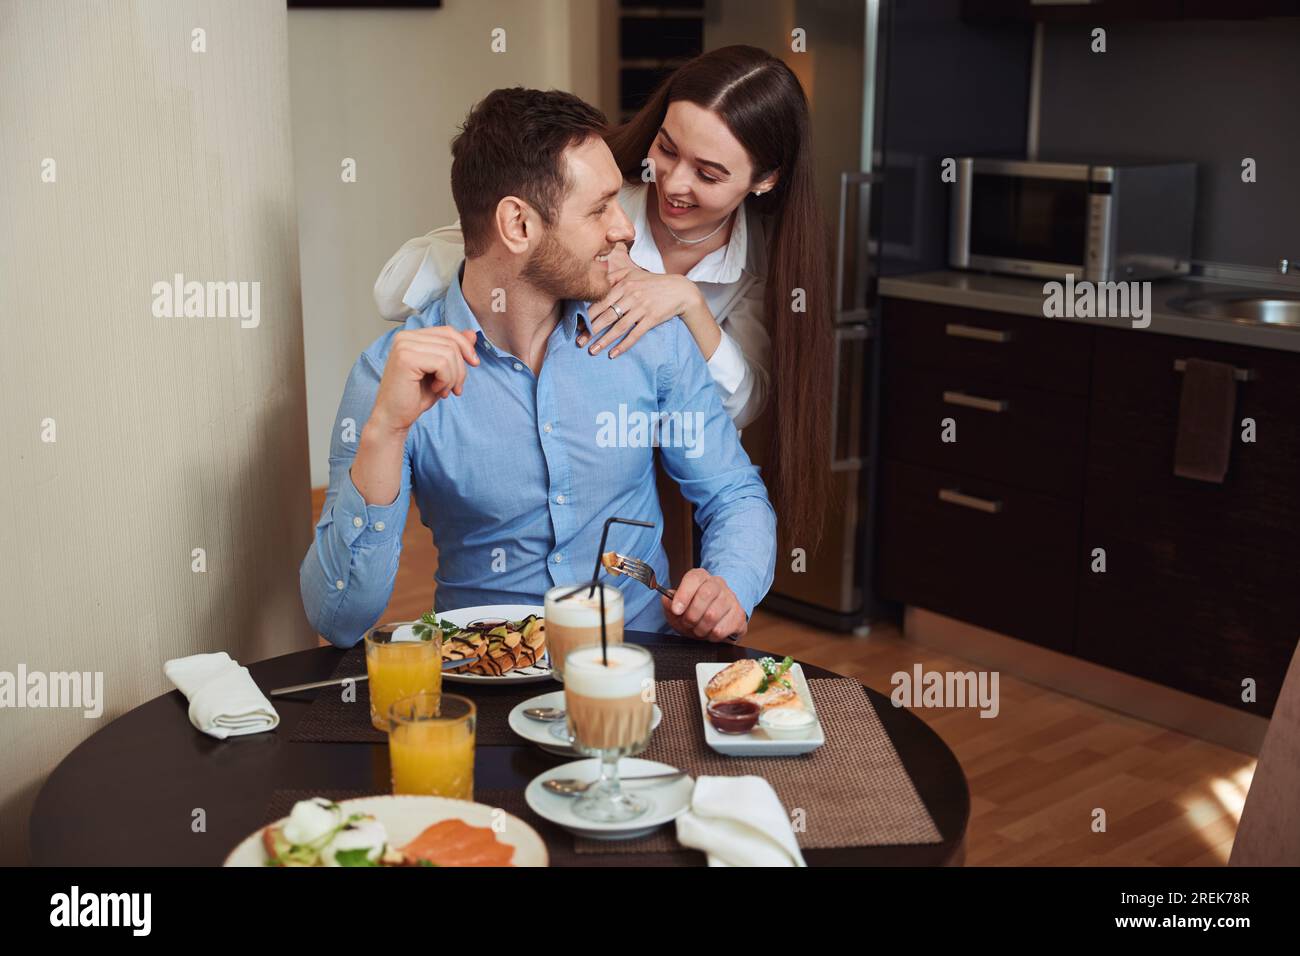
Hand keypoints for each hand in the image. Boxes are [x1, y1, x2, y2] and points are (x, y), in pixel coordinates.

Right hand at [370, 327, 478, 434]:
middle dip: (460, 368)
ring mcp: (404, 346)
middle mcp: (405, 337)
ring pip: (449, 353)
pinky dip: (446, 380)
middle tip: (455, 388)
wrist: (394, 418)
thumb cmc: (414, 397)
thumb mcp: (442, 372)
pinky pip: (442, 363)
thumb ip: (455, 351)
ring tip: (443, 391)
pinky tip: (436, 389)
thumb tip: (472, 333)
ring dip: (453, 377)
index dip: (465, 347)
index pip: (448, 331)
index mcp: (411, 337)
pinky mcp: (406, 358)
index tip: (474, 364)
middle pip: (451, 342)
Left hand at [580, 245, 702, 357]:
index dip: (587, 315)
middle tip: (579, 342)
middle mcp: (631, 295)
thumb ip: (614, 276)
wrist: (679, 290)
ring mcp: (642, 308)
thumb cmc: (653, 282)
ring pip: (618, 327)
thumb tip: (595, 280)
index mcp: (624, 284)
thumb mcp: (633, 273)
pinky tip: (613, 354)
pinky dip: (623, 345)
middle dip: (591, 330)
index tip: (577, 326)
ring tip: (592, 351)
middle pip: (607, 315)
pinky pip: (635, 335)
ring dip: (604, 340)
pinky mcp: (651, 319)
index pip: (601, 301)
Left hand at [661, 569, 747, 642]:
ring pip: (712, 615)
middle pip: (705, 594)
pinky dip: (711, 636)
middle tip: (687, 623)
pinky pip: (721, 629)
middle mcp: (718, 584)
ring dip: (700, 628)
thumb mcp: (677, 609)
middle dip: (691, 615)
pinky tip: (710, 632)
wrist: (715, 624)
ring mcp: (731, 599)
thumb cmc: (694, 613)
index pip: (694, 578)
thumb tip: (667, 600)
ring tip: (698, 629)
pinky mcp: (739, 615)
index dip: (683, 595)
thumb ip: (668, 603)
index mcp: (701, 577)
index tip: (676, 610)